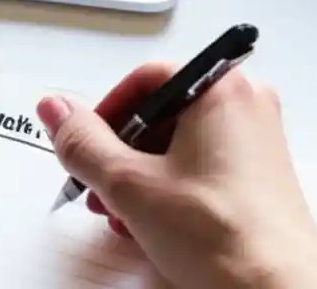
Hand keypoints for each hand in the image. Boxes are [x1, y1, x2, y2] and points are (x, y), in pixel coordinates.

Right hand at [37, 65, 316, 288]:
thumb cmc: (224, 236)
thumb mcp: (130, 184)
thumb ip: (84, 143)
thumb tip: (56, 109)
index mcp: (220, 88)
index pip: (146, 80)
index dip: (106, 113)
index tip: (85, 144)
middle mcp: (246, 106)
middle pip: (162, 114)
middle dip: (120, 153)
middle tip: (100, 185)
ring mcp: (258, 143)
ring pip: (181, 144)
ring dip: (140, 176)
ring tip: (123, 213)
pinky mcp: (260, 178)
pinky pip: (203, 168)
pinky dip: (171, 189)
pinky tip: (153, 224)